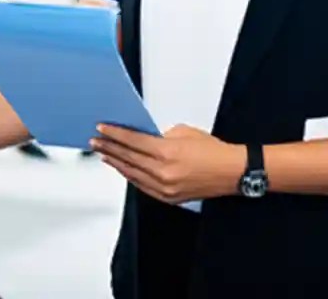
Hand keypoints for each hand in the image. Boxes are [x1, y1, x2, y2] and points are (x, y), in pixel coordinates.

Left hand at [91, 124, 245, 204]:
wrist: (231, 172)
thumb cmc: (213, 151)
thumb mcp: (184, 132)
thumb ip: (160, 136)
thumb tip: (143, 138)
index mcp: (167, 152)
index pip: (132, 142)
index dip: (114, 135)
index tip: (101, 129)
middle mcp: (163, 172)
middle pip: (128, 158)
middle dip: (109, 148)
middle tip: (95, 142)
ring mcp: (164, 188)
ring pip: (132, 174)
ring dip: (116, 163)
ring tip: (104, 154)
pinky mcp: (168, 198)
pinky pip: (142, 186)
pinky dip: (130, 176)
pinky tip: (122, 169)